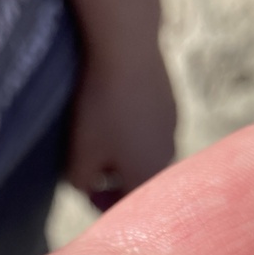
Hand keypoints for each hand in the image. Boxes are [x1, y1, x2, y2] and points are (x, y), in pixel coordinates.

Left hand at [65, 45, 176, 208]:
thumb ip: (82, 184)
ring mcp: (174, 129)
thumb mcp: (79, 154)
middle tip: (92, 166)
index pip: (125, 206)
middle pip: (139, 180)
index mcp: (146, 178)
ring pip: (147, 152)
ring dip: (126, 152)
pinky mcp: (173, 104)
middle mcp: (168, 159)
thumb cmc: (101, 107)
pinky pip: (152, 128)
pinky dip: (135, 129)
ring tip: (103, 136)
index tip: (85, 189)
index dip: (101, 203)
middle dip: (115, 178)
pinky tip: (117, 110)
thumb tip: (88, 187)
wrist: (129, 49)